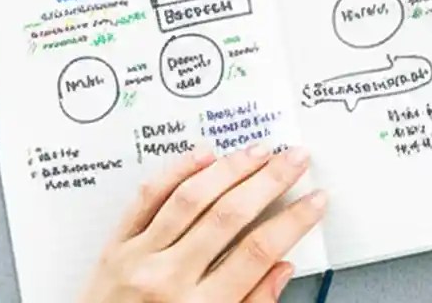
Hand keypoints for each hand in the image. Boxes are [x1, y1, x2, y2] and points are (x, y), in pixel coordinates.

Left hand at [80, 145, 325, 302]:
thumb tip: (282, 267)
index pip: (258, 252)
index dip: (294, 221)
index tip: (315, 201)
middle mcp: (167, 279)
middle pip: (229, 216)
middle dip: (270, 181)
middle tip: (294, 159)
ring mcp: (138, 258)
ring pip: (191, 198)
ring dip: (230, 168)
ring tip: (258, 152)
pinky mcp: (115, 245)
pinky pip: (146, 198)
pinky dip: (176, 171)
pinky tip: (202, 156)